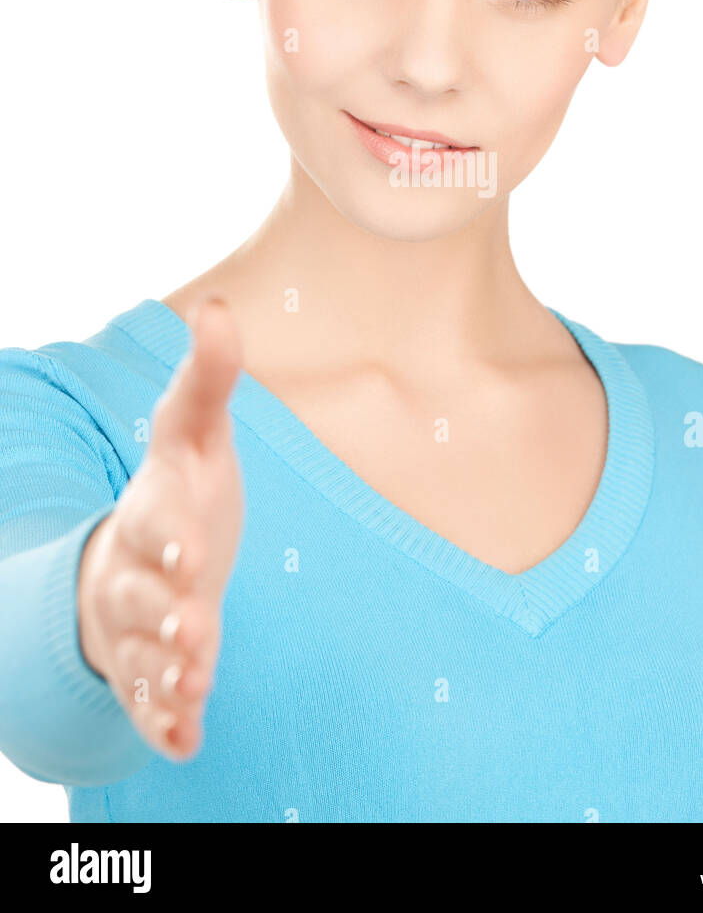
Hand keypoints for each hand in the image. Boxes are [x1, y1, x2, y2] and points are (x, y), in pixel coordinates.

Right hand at [76, 295, 242, 760]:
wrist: (144, 557)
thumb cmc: (178, 490)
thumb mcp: (195, 433)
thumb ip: (209, 378)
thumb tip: (218, 307)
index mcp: (153, 513)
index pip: (154, 523)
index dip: (168, 536)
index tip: (189, 551)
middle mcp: (136, 574)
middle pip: (137, 597)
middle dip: (160, 613)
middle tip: (188, 629)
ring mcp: (139, 628)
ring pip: (141, 655)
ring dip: (165, 671)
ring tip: (194, 684)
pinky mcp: (151, 672)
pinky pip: (150, 702)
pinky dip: (165, 722)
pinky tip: (186, 743)